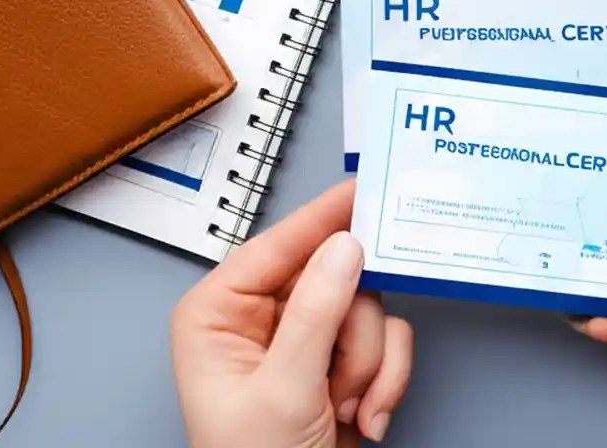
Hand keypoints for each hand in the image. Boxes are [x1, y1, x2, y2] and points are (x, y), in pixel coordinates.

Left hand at [171, 180, 412, 447]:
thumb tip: (344, 247)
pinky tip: (361, 417)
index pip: (277, 245)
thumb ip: (317, 312)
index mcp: (219, 313)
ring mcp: (304, 341)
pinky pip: (387, 341)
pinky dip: (385, 381)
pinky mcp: (340, 363)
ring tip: (345, 407)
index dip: (322, 217)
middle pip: (335, 277)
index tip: (362, 188)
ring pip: (368, 311)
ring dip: (368, 366)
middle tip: (347, 369)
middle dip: (352, 334)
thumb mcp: (284, 389)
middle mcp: (260, 319)